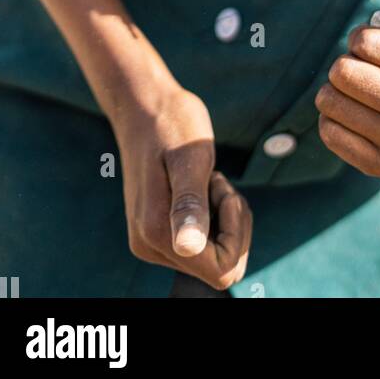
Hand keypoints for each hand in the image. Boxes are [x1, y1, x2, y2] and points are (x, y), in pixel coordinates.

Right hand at [111, 81, 252, 290]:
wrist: (144, 107)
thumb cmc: (172, 124)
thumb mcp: (190, 158)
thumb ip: (189, 204)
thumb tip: (188, 247)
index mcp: (157, 233)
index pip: (222, 270)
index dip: (236, 233)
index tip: (221, 189)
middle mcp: (149, 247)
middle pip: (219, 266)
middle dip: (231, 225)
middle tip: (215, 180)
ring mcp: (150, 242)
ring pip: (212, 255)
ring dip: (223, 218)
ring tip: (207, 178)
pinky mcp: (156, 232)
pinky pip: (202, 242)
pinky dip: (213, 215)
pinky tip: (201, 184)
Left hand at [314, 0, 379, 176]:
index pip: (362, 43)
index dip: (361, 40)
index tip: (375, 47)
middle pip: (343, 74)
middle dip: (345, 65)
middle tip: (364, 71)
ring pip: (330, 104)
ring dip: (335, 92)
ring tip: (358, 92)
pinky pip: (329, 134)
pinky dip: (331, 120)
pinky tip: (353, 116)